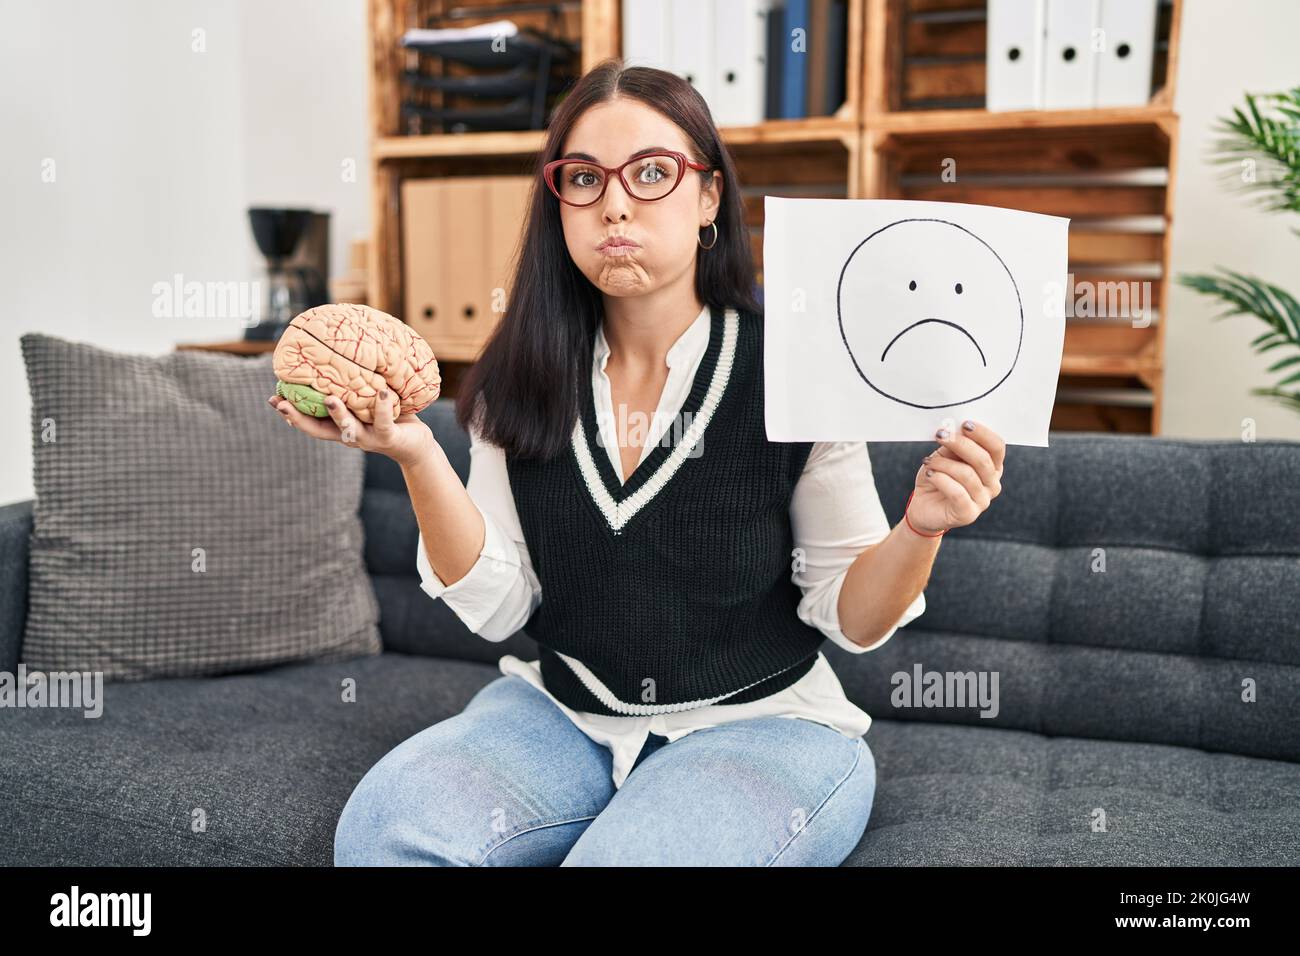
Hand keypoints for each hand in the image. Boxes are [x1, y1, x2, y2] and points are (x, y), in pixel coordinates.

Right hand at [268, 388, 436, 466]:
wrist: (415, 442)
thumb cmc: (387, 416)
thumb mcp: (364, 402)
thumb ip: (350, 387)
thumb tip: (334, 357)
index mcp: (338, 426)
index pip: (309, 421)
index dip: (290, 412)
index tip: (271, 398)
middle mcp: (348, 434)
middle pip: (318, 430)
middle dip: (299, 418)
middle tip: (282, 404)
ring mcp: (367, 438)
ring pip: (348, 427)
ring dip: (338, 414)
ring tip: (331, 398)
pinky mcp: (389, 438)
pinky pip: (384, 422)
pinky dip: (383, 407)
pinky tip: (383, 392)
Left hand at [906, 419, 1005, 535]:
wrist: (923, 508)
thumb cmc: (937, 478)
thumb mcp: (944, 457)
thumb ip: (953, 447)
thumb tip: (954, 429)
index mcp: (992, 467)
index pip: (997, 447)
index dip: (983, 434)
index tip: (964, 424)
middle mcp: (992, 484)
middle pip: (983, 459)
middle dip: (960, 444)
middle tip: (941, 435)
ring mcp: (983, 501)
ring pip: (967, 474)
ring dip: (943, 464)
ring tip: (927, 461)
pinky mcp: (968, 514)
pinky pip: (957, 492)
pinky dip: (940, 479)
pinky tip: (930, 475)